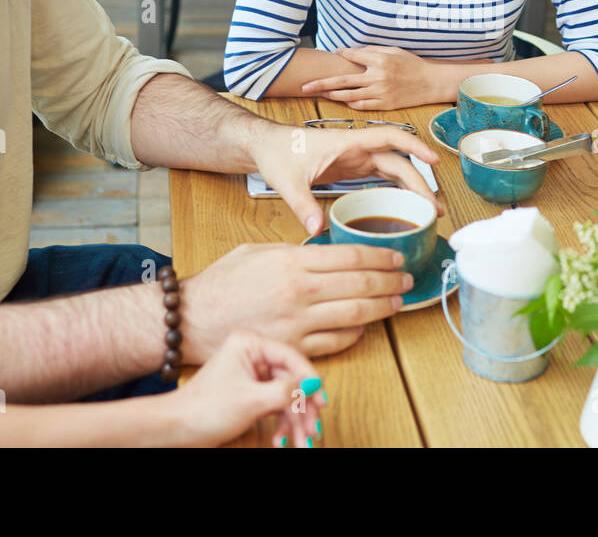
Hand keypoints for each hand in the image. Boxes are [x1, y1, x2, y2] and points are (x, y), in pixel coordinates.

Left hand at [170, 329, 322, 446]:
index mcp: (250, 344)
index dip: (310, 380)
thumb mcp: (251, 400)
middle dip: (302, 409)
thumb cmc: (204, 409)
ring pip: (285, 397)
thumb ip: (286, 391)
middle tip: (313, 430)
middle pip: (291, 380)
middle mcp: (252, 356)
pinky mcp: (249, 394)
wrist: (174, 429)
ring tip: (301, 443)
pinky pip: (274, 406)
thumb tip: (313, 385)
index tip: (322, 402)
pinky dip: (280, 424)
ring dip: (294, 422)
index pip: (292, 357)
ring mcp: (251, 375)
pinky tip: (280, 440)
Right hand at [184, 242, 414, 358]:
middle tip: (406, 277)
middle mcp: (299, 293)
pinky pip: (336, 342)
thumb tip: (324, 250)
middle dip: (390, 281)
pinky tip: (365, 325)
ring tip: (397, 301)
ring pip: (356, 315)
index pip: (350, 256)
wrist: (191, 319)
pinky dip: (356, 333)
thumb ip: (294, 251)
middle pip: (360, 285)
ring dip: (383, 308)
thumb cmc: (221, 284)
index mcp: (292, 262)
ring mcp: (298, 324)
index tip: (395, 256)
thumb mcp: (257, 251)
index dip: (380, 257)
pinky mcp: (293, 348)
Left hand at [253, 124, 440, 234]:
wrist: (267, 147)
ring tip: (427, 211)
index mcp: (347, 142)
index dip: (414, 146)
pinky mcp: (353, 168)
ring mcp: (356, 158)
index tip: (433, 160)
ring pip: (394, 169)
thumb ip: (303, 205)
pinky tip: (406, 206)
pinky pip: (383, 177)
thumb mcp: (287, 181)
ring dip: (412, 188)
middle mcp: (357, 148)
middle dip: (419, 182)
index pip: (389, 137)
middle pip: (398, 161)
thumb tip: (316, 229)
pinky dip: (397, 190)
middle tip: (433, 208)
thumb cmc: (277, 153)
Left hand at [301, 46, 445, 108]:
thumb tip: (351, 52)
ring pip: (349, 96)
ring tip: (319, 94)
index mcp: (380, 60)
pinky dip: (350, 103)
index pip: (352, 56)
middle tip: (305, 86)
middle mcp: (378, 76)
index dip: (341, 54)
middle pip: (343, 81)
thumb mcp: (393, 51)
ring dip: (332, 96)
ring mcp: (380, 92)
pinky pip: (362, 105)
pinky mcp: (385, 104)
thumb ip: (372, 51)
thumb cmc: (412, 64)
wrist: (431, 83)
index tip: (334, 52)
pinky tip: (343, 100)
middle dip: (321, 83)